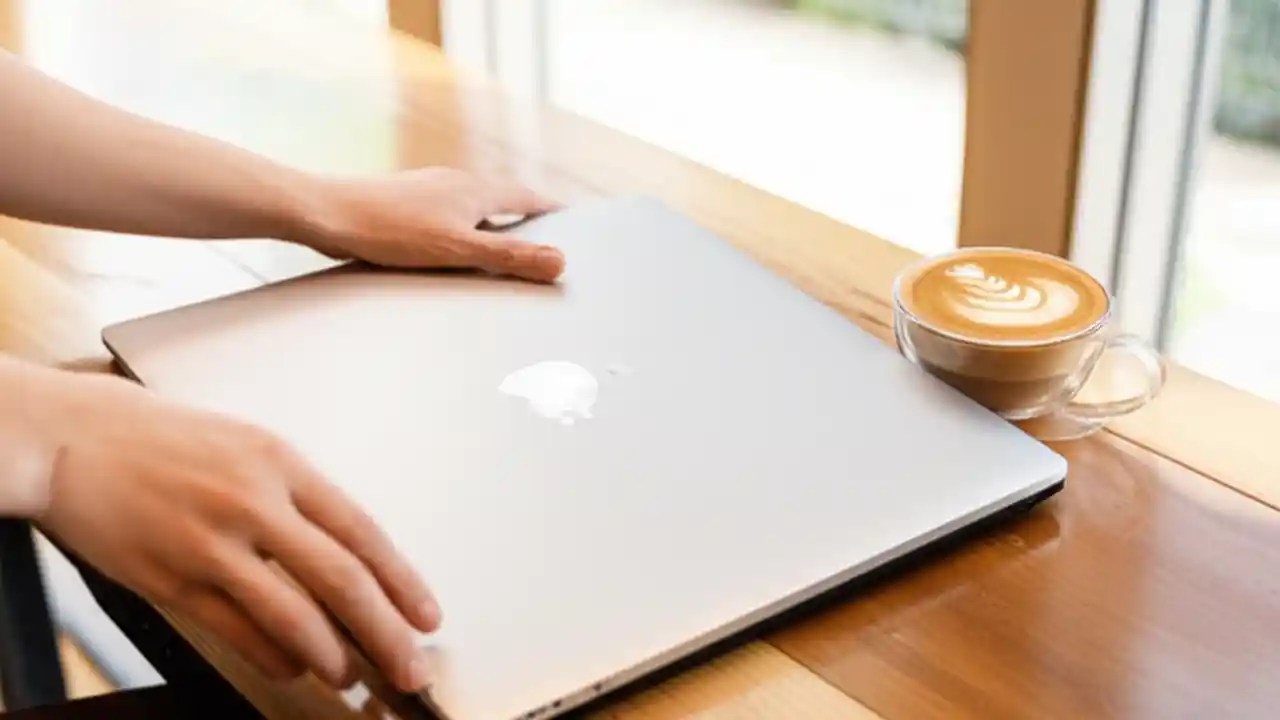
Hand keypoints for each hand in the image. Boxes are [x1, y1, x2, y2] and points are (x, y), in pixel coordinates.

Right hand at [31, 370, 437, 691]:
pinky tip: (293, 666)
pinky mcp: (171, 579)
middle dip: (386, 632)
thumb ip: (299, 496)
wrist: (75, 439)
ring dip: (331, 655)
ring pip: (293, 615)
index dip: (403, 581)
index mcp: (281, 463)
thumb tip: (350, 554)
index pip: (363, 532)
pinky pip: (238, 631)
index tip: (427, 616)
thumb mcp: (248, 445)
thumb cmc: (163, 439)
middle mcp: (254, 501)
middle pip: (342, 580)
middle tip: (409, 666)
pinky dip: (274, 656)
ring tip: (348, 673)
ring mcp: (211, 543)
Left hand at [305, 167, 564, 281]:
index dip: (554, 212)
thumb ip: (510, 258)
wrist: (328, 214)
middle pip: (505, 201)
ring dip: (495, 227)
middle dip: (527, 221)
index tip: (575, 224)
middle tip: (547, 243)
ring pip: (475, 208)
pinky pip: (450, 216)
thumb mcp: (459, 250)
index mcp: (477, 189)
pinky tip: (453, 250)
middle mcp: (457, 182)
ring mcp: (431, 189)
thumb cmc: (390, 230)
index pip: (530, 198)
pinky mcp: (408, 202)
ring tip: (506, 252)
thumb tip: (561, 263)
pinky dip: (465, 231)